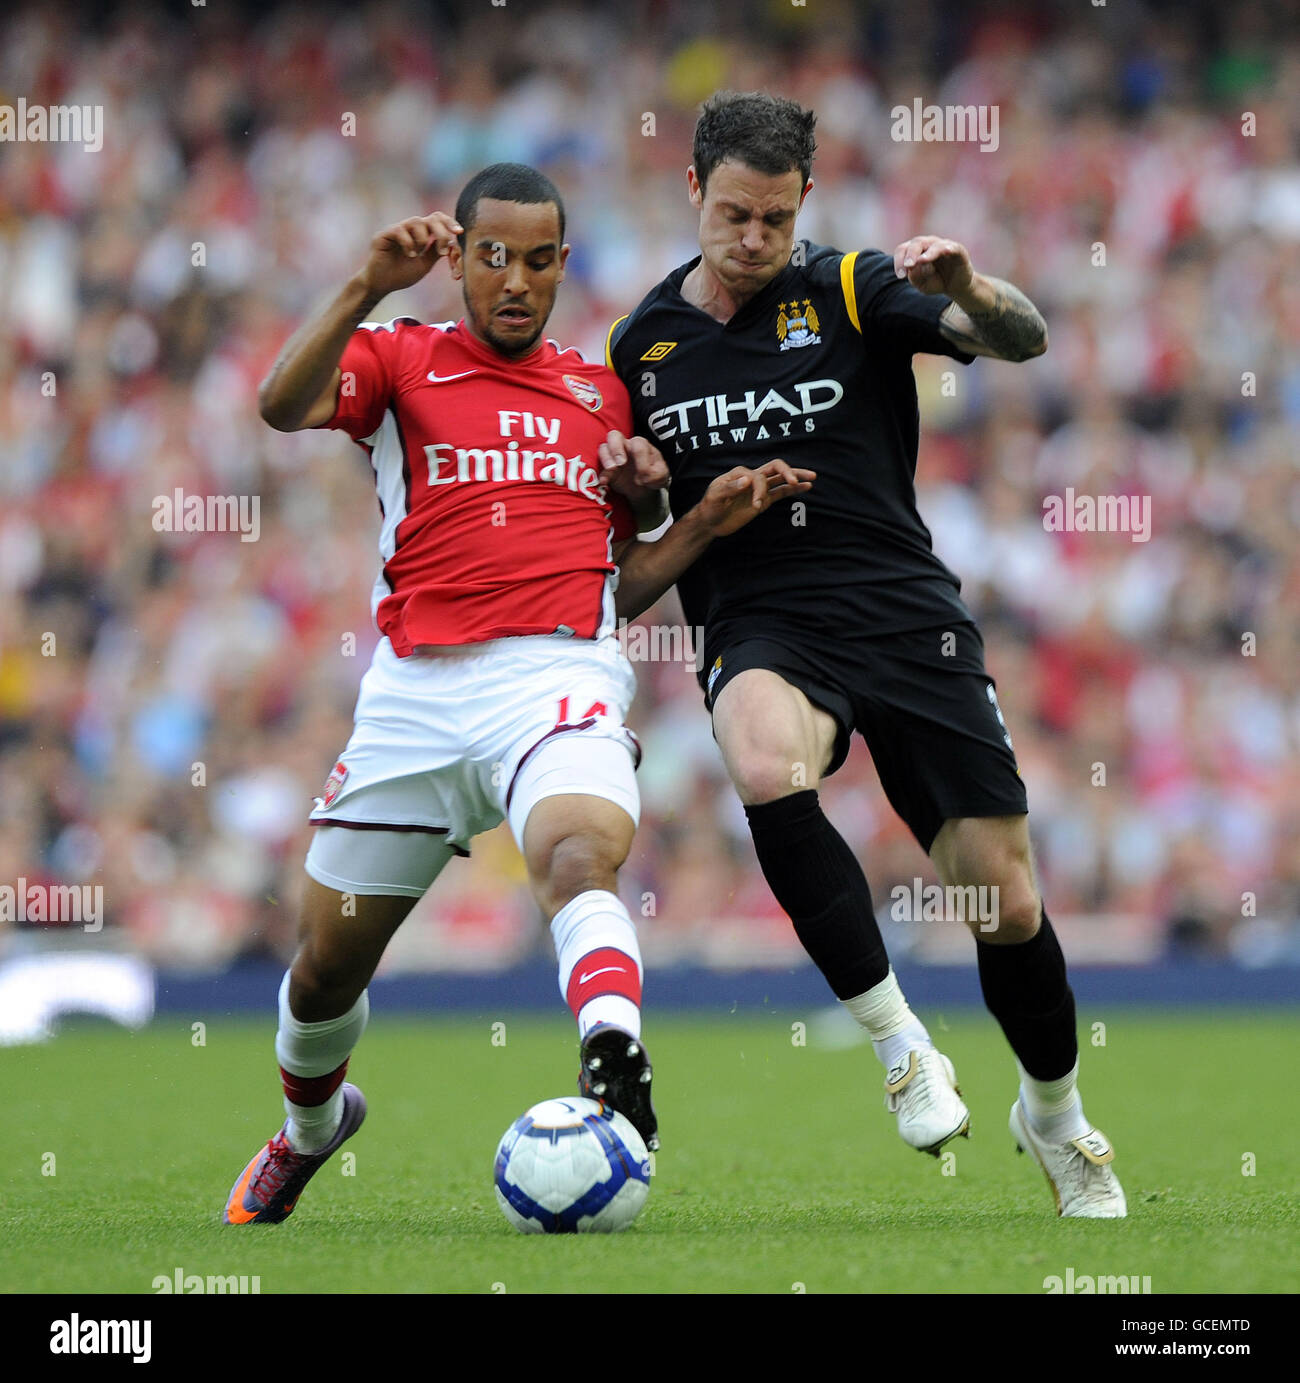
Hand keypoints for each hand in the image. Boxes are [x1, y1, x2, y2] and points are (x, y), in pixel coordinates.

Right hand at [357, 212, 462, 299]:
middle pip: (430, 218)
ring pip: (416, 221)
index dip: (450, 223)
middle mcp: (409, 228)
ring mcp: (396, 229)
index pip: (437, 219)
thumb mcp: (425, 264)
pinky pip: (400, 230)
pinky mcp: (384, 235)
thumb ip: (436, 252)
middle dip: (441, 233)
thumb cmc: (402, 274)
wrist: (382, 285)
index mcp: (420, 234)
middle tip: (443, 250)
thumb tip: (453, 243)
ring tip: (419, 254)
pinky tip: (409, 255)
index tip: (459, 233)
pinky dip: (409, 243)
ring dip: (423, 239)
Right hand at [597, 430, 669, 498]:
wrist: (645, 490)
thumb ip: (655, 474)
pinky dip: (601, 474)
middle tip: (620, 463)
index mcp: (640, 445)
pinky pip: (598, 468)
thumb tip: (642, 475)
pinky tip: (605, 482)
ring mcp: (613, 457)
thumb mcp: (661, 476)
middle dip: (616, 448)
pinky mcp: (606, 469)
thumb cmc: (653, 477)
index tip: (644, 474)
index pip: (638, 444)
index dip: (640, 458)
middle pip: (614, 436)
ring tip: (612, 470)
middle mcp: (625, 447)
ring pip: (603, 448)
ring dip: (606, 458)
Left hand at [697, 460, 814, 536]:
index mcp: (740, 473)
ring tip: (812, 477)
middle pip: (775, 467)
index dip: (760, 489)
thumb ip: (730, 487)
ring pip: (781, 478)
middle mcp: (752, 477)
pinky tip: (806, 487)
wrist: (710, 521)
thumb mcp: (715, 496)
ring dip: (795, 476)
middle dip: (787, 472)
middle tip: (795, 480)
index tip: (756, 505)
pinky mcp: (763, 501)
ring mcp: (759, 489)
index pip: (758, 475)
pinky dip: (793, 490)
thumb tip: (747, 479)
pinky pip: (781, 493)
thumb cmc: (710, 507)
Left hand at [893, 235, 974, 297]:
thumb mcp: (922, 284)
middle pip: (917, 242)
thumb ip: (915, 277)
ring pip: (933, 245)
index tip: (901, 276)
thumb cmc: (936, 282)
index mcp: (916, 250)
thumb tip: (912, 268)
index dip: (899, 261)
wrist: (956, 286)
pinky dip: (947, 249)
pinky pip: (951, 247)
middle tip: (907, 266)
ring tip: (921, 261)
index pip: (903, 249)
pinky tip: (945, 252)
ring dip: (927, 254)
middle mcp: (929, 244)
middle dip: (910, 254)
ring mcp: (943, 245)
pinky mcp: (958, 250)